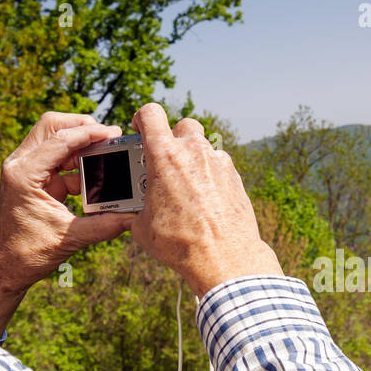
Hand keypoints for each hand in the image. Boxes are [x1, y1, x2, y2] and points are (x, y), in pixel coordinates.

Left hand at [0, 112, 131, 340]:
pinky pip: (57, 162)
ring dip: (80, 145)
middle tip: (108, 134)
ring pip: (54, 140)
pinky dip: (77, 164)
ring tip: (106, 153)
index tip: (112, 133)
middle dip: (81, 126)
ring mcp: (24, 171)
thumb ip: (103, 226)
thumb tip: (133, 218)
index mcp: (23, 174)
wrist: (2, 270)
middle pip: (52, 126)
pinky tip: (96, 177)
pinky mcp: (32, 181)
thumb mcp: (69, 239)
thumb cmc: (25, 255)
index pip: (60, 139)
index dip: (89, 133)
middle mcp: (20, 166)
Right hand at [129, 103, 282, 296]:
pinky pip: (219, 165)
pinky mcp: (235, 176)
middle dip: (174, 138)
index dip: (143, 118)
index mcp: (164, 155)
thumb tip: (135, 214)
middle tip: (167, 161)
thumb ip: (137, 208)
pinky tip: (207, 197)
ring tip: (187, 184)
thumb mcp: (143, 226)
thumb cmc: (179, 242)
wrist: (223, 257)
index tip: (141, 130)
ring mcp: (218, 161)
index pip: (151, 113)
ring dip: (194, 157)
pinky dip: (211, 175)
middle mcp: (194, 151)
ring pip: (204, 146)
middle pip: (183, 125)